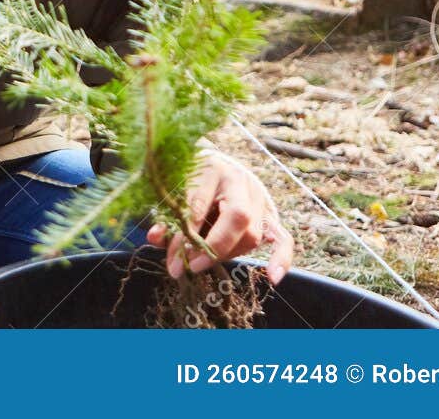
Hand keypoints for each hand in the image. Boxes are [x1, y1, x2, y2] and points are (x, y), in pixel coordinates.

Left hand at [146, 150, 294, 284]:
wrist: (214, 161)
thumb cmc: (190, 178)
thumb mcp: (174, 189)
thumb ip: (166, 215)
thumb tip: (155, 238)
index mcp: (211, 168)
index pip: (200, 205)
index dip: (186, 235)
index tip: (175, 261)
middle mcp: (240, 180)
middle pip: (238, 218)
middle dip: (215, 248)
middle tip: (192, 266)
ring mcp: (259, 197)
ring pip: (253, 233)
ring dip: (229, 254)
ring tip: (205, 261)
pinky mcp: (270, 213)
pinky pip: (283, 237)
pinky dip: (280, 258)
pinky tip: (273, 277)